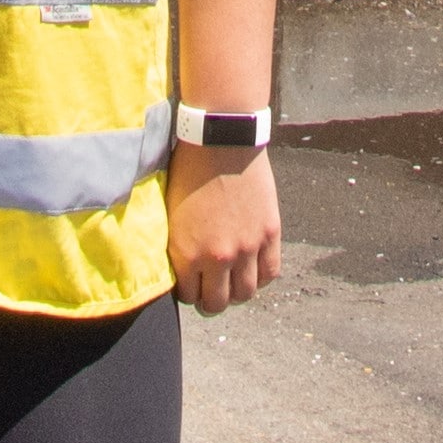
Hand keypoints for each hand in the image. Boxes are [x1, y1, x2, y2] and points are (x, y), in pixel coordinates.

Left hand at [166, 144, 281, 315]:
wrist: (221, 138)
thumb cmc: (190, 171)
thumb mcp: (173, 215)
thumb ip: (178, 248)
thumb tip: (182, 273)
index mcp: (187, 254)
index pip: (188, 297)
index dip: (190, 292)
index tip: (192, 283)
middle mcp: (217, 257)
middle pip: (217, 304)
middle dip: (212, 300)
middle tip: (212, 289)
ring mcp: (246, 247)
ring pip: (245, 294)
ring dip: (237, 291)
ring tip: (234, 279)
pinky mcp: (269, 233)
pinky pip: (270, 273)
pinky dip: (261, 276)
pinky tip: (253, 267)